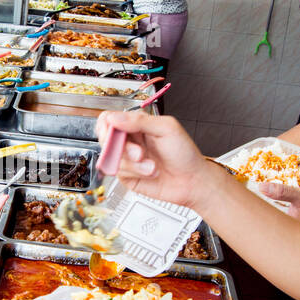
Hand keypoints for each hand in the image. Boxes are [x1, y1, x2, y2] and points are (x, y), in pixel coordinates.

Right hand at [95, 110, 214, 208]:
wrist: (192, 181)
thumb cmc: (184, 154)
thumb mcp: (166, 129)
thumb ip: (139, 121)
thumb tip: (114, 118)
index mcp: (138, 125)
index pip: (109, 119)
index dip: (106, 125)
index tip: (112, 132)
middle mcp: (130, 141)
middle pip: (106, 139)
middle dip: (123, 148)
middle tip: (139, 153)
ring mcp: (128, 159)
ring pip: (112, 158)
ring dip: (134, 164)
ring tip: (152, 166)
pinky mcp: (127, 176)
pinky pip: (118, 172)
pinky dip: (135, 173)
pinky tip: (149, 173)